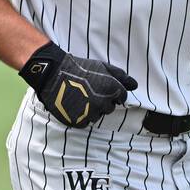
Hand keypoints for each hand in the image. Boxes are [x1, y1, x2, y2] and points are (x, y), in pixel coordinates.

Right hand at [19, 42, 137, 126]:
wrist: (54, 74)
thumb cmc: (80, 68)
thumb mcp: (103, 67)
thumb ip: (121, 76)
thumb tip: (135, 85)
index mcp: (112, 89)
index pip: (121, 97)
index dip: (112, 91)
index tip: (101, 86)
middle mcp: (103, 103)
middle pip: (109, 108)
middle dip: (102, 100)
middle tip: (88, 90)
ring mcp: (90, 114)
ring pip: (97, 116)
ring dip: (91, 109)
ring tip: (79, 96)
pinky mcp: (78, 121)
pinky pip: (84, 122)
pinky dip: (80, 115)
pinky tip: (73, 104)